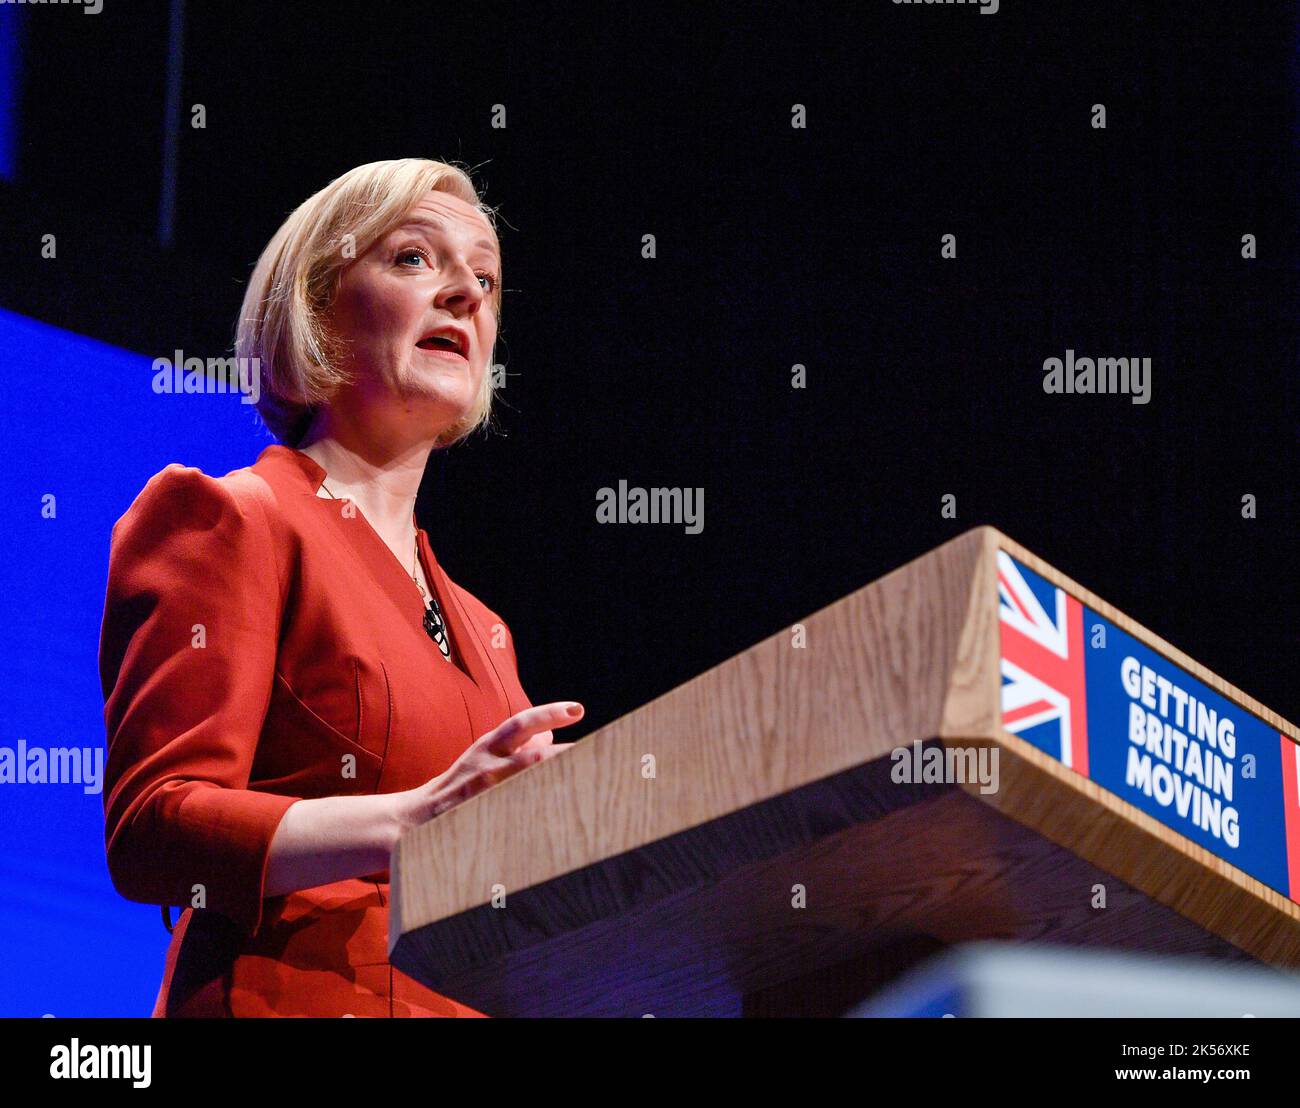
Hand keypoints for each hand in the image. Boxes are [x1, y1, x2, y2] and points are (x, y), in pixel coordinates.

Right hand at [396, 701, 583, 827]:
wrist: (415, 819)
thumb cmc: (459, 785)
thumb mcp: (485, 757)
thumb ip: (518, 747)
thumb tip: (552, 737)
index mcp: (488, 747)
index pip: (522, 723)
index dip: (549, 713)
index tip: (578, 709)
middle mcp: (486, 766)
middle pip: (530, 753)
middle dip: (562, 753)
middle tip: (594, 751)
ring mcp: (483, 794)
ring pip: (522, 783)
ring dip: (550, 779)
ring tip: (580, 776)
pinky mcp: (479, 819)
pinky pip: (512, 815)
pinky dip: (534, 812)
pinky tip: (557, 818)